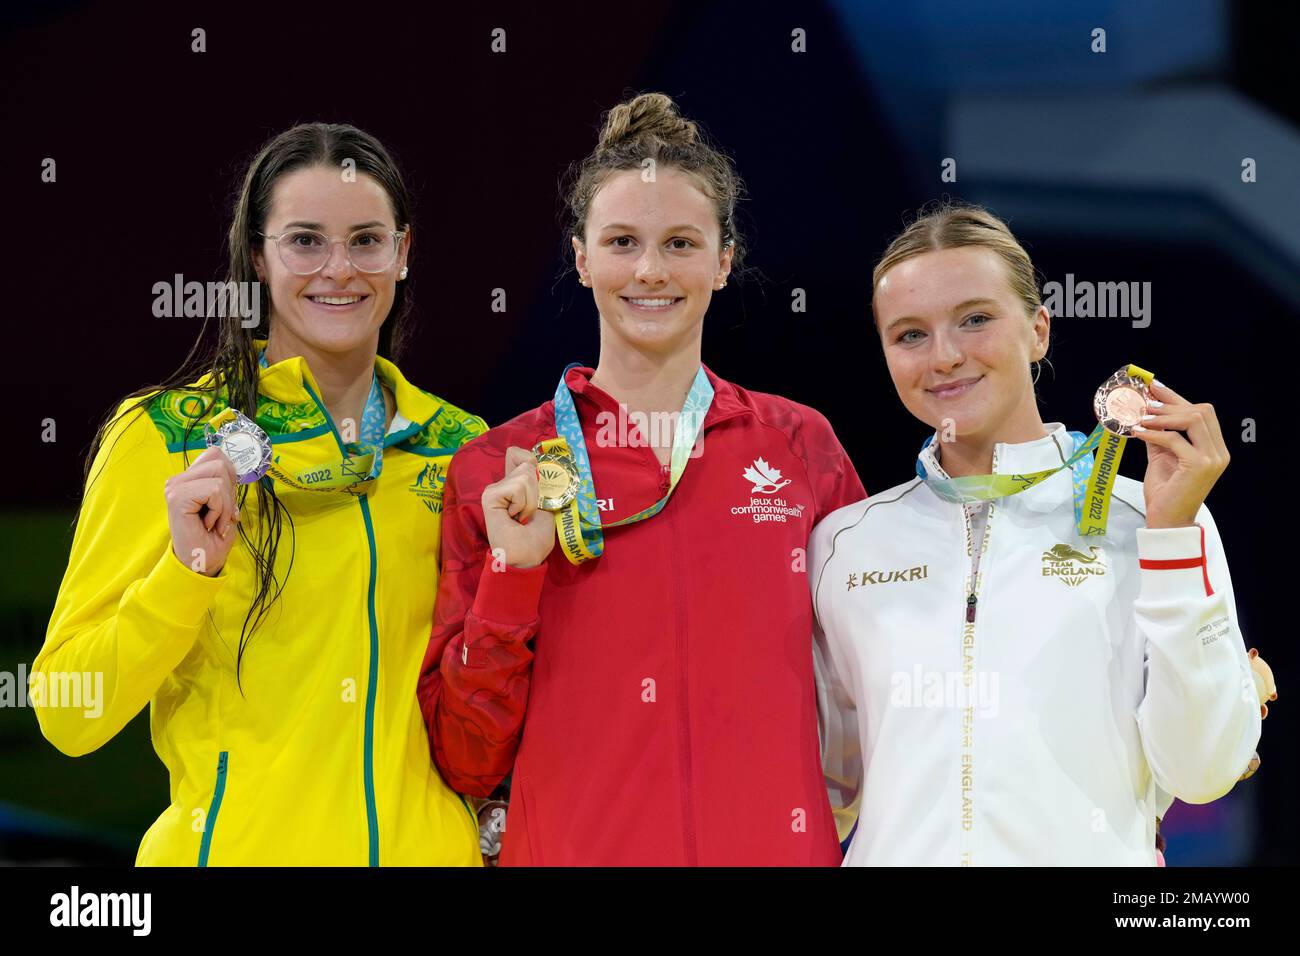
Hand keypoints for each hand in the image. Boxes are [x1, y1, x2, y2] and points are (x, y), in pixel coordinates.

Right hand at [165, 446, 240, 576]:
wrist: (201, 562)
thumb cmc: (213, 537)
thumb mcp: (225, 504)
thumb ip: (225, 483)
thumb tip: (236, 465)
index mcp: (189, 479)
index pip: (216, 455)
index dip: (230, 477)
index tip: (226, 502)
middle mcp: (178, 479)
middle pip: (220, 461)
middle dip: (230, 491)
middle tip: (220, 515)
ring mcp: (175, 486)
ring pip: (219, 475)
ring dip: (224, 503)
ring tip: (214, 521)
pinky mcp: (177, 496)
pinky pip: (214, 490)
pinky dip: (219, 510)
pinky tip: (208, 524)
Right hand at [481, 446, 555, 568]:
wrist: (526, 558)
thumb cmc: (535, 537)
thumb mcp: (545, 505)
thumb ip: (540, 484)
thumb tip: (535, 463)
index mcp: (513, 485)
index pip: (516, 454)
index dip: (530, 459)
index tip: (537, 483)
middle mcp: (501, 484)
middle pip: (527, 463)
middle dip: (537, 490)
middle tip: (528, 513)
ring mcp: (494, 489)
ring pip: (525, 476)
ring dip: (531, 501)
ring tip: (522, 518)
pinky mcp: (490, 495)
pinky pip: (517, 487)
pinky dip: (523, 504)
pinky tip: (514, 518)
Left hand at [1130, 381, 1229, 528]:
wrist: (1166, 521)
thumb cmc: (1165, 492)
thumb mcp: (1161, 456)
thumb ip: (1160, 435)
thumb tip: (1146, 412)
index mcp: (1214, 448)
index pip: (1201, 413)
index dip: (1177, 398)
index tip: (1155, 388)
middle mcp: (1219, 452)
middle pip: (1202, 411)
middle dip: (1170, 404)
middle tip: (1145, 404)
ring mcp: (1212, 458)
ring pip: (1194, 419)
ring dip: (1163, 416)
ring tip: (1140, 418)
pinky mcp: (1199, 465)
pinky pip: (1175, 438)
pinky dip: (1154, 433)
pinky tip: (1137, 432)